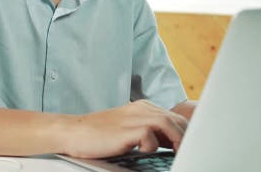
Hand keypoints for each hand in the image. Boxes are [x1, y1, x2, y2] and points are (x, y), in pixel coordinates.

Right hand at [60, 100, 187, 158]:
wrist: (72, 132)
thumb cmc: (98, 134)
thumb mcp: (127, 128)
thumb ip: (148, 130)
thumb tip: (171, 143)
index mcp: (143, 107)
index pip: (174, 116)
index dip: (185, 132)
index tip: (188, 146)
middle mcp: (141, 109)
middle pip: (176, 119)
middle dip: (186, 137)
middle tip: (187, 153)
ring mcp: (134, 118)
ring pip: (169, 125)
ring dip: (178, 141)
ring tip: (178, 154)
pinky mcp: (127, 130)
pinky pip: (151, 137)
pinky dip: (153, 146)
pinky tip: (144, 152)